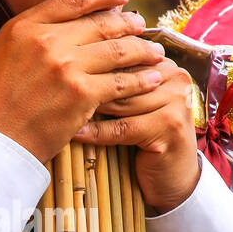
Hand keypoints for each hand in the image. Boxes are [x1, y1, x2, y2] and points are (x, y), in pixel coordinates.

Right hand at [0, 0, 166, 164]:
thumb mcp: (7, 52)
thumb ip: (36, 32)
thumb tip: (73, 19)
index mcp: (26, 25)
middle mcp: (47, 40)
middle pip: (101, 23)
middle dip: (129, 24)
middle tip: (143, 26)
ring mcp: (66, 66)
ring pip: (117, 51)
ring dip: (142, 50)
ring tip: (156, 53)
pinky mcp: (81, 94)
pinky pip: (121, 82)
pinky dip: (141, 80)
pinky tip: (153, 78)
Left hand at [74, 56, 200, 213]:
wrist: (175, 177)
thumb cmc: (146, 136)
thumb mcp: (134, 103)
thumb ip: (115, 79)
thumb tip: (71, 59)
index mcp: (165, 64)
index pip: (124, 54)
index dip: (92, 62)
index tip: (60, 66)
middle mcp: (176, 77)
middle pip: (123, 76)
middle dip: (88, 83)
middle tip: (55, 84)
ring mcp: (177, 101)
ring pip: (122, 101)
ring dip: (90, 107)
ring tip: (61, 108)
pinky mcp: (170, 127)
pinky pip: (124, 128)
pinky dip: (98, 132)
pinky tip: (76, 134)